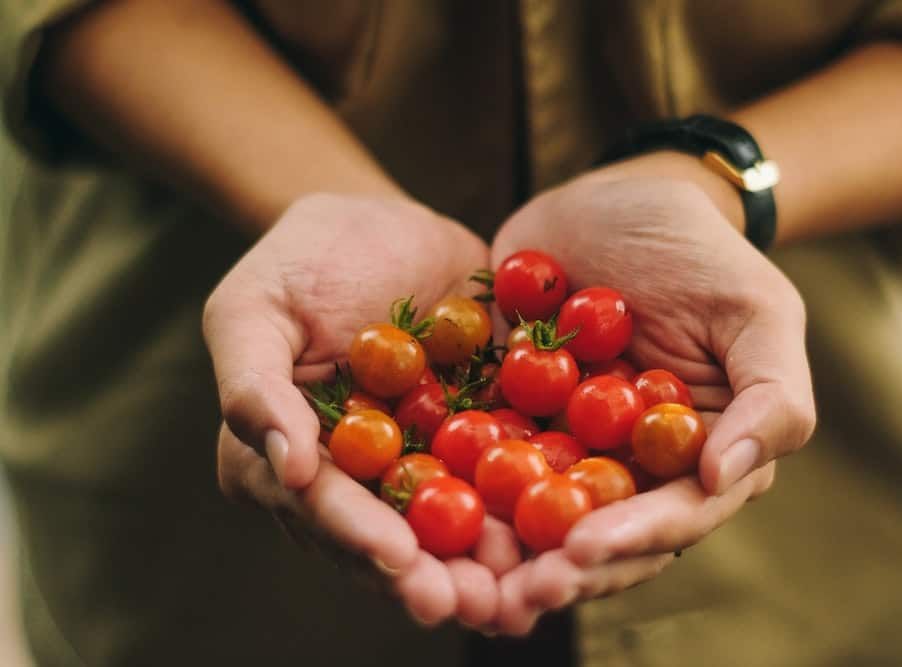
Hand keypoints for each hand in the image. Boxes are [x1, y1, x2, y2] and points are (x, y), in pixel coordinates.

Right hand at [203, 193, 519, 626]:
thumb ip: (255, 386)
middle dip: (431, 576)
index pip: (322, 507)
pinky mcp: (475, 437)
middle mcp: (357, 478)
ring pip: (451, 525)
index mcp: (291, 459)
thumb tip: (286, 468)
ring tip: (526, 589)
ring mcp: (420, 462)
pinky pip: (503, 475)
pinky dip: (533, 503)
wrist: (383, 223)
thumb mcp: (253, 308)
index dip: (358, 536)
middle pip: (390, 538)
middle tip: (472, 604)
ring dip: (488, 562)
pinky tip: (569, 526)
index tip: (399, 559)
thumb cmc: (301, 260)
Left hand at [489, 158, 815, 632]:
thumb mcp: (756, 311)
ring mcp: (566, 442)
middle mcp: (631, 464)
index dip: (630, 541)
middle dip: (557, 567)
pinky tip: (422, 503)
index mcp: (698, 455)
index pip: (673, 515)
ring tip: (462, 577)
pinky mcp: (509, 412)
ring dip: (502, 549)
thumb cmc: (699, 252)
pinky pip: (480, 456)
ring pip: (535, 512)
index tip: (581, 552)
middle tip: (513, 592)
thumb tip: (724, 478)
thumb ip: (771, 396)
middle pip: (598, 533)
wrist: (615, 198)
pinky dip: (456, 483)